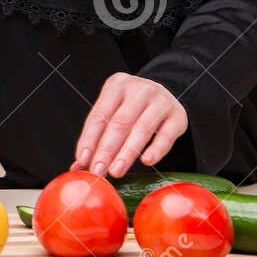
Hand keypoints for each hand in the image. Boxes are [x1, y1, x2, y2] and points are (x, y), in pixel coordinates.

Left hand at [72, 72, 187, 176]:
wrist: (165, 95)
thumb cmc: (132, 107)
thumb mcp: (113, 112)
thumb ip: (97, 137)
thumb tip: (78, 166)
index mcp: (117, 85)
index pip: (99, 115)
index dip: (89, 139)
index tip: (83, 159)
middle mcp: (139, 89)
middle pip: (119, 122)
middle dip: (106, 149)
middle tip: (98, 170)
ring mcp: (161, 101)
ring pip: (142, 129)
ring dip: (127, 153)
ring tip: (116, 171)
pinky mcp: (178, 116)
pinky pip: (166, 135)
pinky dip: (156, 149)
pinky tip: (146, 161)